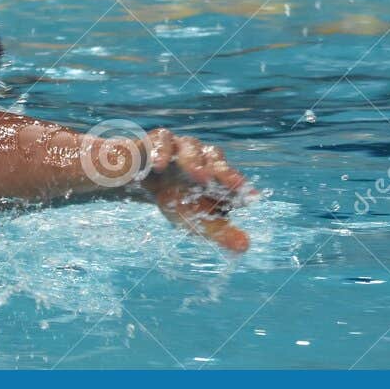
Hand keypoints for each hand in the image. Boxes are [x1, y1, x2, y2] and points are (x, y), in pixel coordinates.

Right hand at [138, 128, 256, 252]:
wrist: (138, 181)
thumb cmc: (173, 198)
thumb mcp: (193, 219)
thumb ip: (219, 232)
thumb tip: (244, 248)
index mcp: (215, 174)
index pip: (231, 178)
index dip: (240, 186)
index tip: (251, 198)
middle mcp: (202, 155)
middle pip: (215, 158)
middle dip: (223, 171)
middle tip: (232, 185)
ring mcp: (179, 145)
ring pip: (190, 146)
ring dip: (195, 160)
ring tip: (199, 177)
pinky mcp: (156, 139)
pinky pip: (161, 141)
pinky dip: (161, 152)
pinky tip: (159, 167)